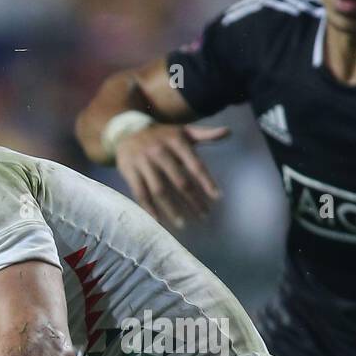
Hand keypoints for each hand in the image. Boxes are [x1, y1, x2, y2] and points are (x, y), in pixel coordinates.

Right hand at [114, 123, 228, 227]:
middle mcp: (160, 152)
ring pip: (160, 191)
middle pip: (179, 182)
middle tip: (203, 215)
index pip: (195, 165)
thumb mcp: (183, 131)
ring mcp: (144, 163)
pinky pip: (141, 194)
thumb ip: (205, 133)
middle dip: (192, 201)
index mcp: (177, 142)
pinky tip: (158, 221)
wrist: (128, 131)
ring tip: (182, 224)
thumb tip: (228, 132)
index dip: (206, 181)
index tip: (217, 197)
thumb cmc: (162, 135)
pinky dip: (150, 208)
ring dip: (172, 209)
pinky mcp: (130, 172)